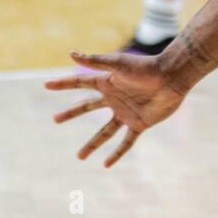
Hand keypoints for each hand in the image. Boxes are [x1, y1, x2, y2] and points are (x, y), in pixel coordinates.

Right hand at [45, 51, 187, 166]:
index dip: (63, 84)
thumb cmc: (145, 68)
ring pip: (104, 132)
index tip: (46, 86)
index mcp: (107, 82)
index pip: (80, 84)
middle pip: (87, 108)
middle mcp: (114, 98)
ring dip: (92, 144)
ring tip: (79, 156)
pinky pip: (125, 142)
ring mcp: (125, 112)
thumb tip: (70, 53)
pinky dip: (116, 154)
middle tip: (55, 119)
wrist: (171, 78)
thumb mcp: (117, 63)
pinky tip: (106, 165)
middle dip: (71, 113)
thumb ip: (95, 61)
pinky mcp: (138, 123)